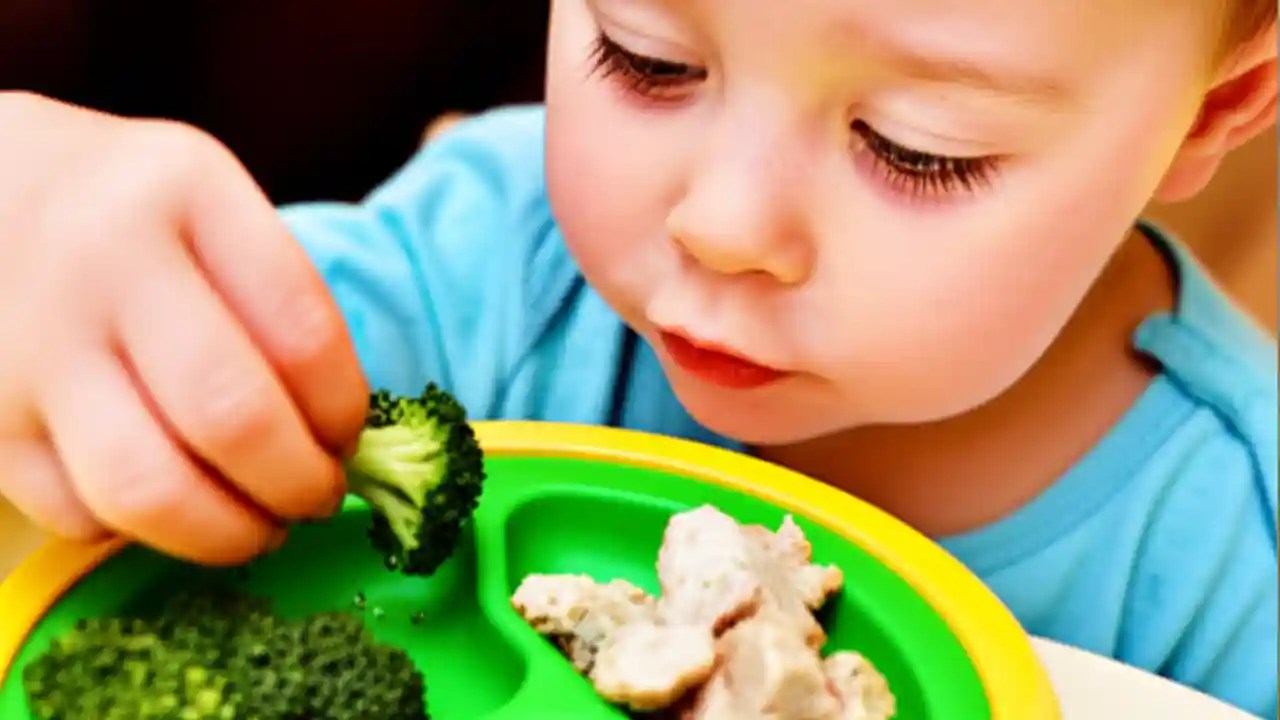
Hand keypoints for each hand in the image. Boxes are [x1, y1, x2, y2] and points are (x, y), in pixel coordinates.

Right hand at [0, 93, 367, 564]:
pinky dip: (137, 532)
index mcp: (188, 191)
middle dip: (299, 484)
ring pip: (149, 488)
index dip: (345, 413)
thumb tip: (335, 441)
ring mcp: (29, 345)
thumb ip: (271, 298)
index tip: (347, 438)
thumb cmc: (119, 206)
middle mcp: (102, 261)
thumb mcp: (204, 201)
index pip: (304, 334)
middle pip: (232, 418)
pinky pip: (76, 513)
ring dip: (227, 533)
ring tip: (256, 529)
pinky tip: (164, 503)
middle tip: (317, 498)